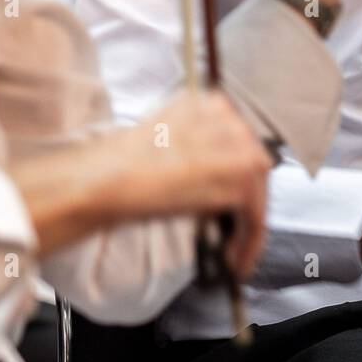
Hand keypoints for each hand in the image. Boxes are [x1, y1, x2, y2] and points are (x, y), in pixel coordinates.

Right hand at [137, 89, 274, 278]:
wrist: (103, 177)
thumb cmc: (122, 166)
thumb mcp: (168, 142)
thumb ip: (200, 150)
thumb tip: (221, 181)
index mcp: (209, 102)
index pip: (241, 143)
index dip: (238, 178)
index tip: (234, 201)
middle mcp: (229, 116)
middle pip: (254, 166)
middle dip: (248, 203)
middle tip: (238, 232)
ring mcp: (238, 143)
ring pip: (258, 192)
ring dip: (250, 229)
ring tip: (236, 253)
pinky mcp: (239, 175)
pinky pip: (255, 214)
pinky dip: (249, 242)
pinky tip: (236, 259)